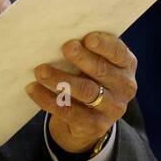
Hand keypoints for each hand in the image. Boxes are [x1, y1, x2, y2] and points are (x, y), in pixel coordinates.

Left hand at [25, 31, 137, 156]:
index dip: (104, 45)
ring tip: (40, 70)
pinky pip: (70, 112)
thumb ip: (87, 50)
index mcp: (126, 65)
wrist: (88, 121)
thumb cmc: (89, 79)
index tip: (87, 38)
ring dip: (61, 79)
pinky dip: (48, 100)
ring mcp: (112, 108)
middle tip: (64, 47)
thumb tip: (59, 34)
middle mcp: (124, 87)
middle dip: (82, 58)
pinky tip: (33, 89)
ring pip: (86, 92)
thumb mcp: (94, 64)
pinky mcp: (96, 126)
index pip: (118, 53)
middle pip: (102, 71)